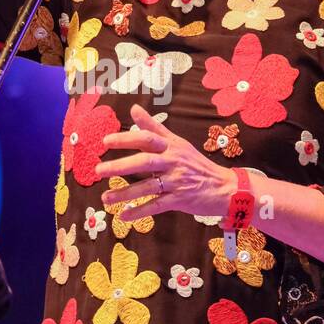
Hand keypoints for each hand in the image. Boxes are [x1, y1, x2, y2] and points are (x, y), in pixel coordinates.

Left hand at [95, 103, 235, 220]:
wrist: (224, 187)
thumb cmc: (196, 164)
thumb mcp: (177, 143)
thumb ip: (154, 127)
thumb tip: (133, 108)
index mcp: (171, 146)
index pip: (147, 138)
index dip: (126, 139)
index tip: (106, 141)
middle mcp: (173, 161)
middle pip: (145, 161)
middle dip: (121, 166)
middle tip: (99, 170)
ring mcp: (177, 181)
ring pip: (147, 187)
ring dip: (125, 193)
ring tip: (105, 198)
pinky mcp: (180, 199)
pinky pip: (157, 206)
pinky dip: (140, 210)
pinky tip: (124, 215)